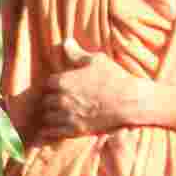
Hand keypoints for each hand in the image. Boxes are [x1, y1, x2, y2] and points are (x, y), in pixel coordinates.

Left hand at [34, 60, 160, 139]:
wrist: (129, 101)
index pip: (48, 83)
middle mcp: (61, 99)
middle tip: (59, 101)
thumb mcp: (96, 60)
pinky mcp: (74, 130)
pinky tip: (51, 130)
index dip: (53, 84)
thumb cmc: (114, 78)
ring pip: (48, 117)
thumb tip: (66, 42)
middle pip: (46, 101)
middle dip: (52, 100)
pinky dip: (50, 131)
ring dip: (52, 115)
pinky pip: (53, 132)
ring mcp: (67, 116)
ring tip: (57, 114)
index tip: (59, 86)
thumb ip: (77, 54)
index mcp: (63, 81)